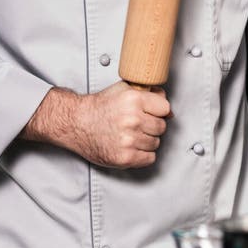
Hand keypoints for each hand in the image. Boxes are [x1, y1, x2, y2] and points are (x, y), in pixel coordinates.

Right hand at [21, 81, 171, 168]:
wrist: (77, 123)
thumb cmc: (100, 107)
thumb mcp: (124, 89)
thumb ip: (149, 94)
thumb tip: (170, 111)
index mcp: (134, 99)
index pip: (166, 108)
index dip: (158, 111)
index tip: (150, 113)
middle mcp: (132, 119)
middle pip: (161, 127)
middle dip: (152, 126)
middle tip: (137, 124)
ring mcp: (129, 140)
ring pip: (156, 143)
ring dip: (146, 140)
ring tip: (131, 134)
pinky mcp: (125, 158)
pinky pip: (149, 158)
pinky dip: (142, 154)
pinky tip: (131, 146)